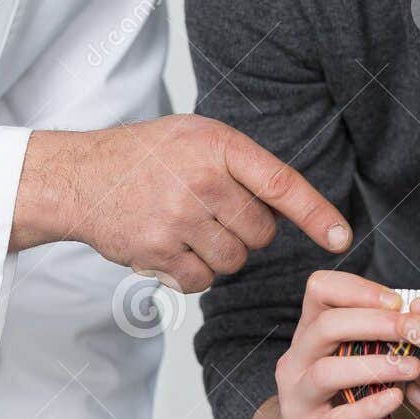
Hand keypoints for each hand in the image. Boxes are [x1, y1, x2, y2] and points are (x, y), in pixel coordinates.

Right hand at [10, 114, 350, 291]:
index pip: (280, 184)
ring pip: (234, 261)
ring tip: (188, 226)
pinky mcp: (156, 252)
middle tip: (212, 212)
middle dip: (247, 231)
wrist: (79, 177)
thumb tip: (292, 206)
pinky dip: (193, 272)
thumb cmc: (144, 156)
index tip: (341, 238)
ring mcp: (177, 219)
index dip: (315, 213)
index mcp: (216, 146)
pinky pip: (202, 282)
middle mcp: (199, 181)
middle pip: (260, 233)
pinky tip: (171, 246)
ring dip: (220, 253)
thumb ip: (242, 164)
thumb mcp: (196, 136)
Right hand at [256, 271, 419, 418]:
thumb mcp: (350, 363)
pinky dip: (371, 407)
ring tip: (412, 367)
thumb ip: (371, 339)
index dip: (358, 289)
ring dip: (376, 366)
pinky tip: (397, 399)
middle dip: (374, 323)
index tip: (396, 303)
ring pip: (327, 372)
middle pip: (325, 327)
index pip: (319, 290)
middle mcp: (295, 363)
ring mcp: (296, 400)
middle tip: (410, 329)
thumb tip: (414, 316)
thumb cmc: (340, 404)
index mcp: (307, 336)